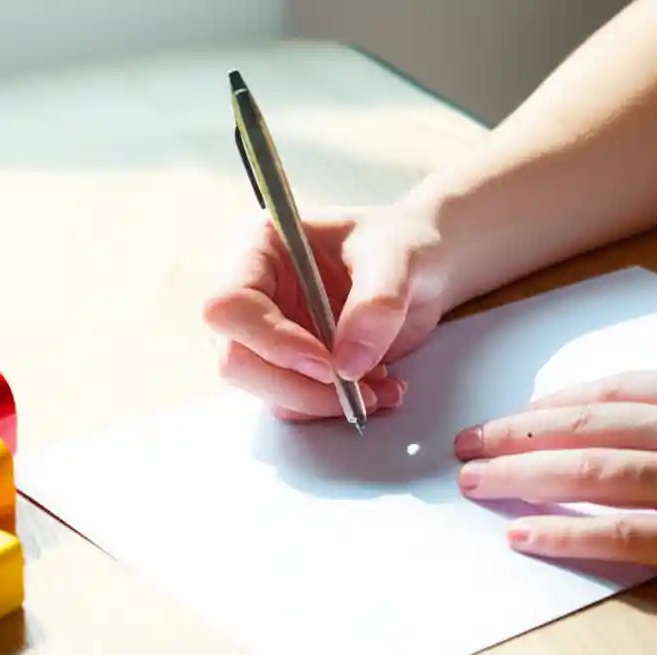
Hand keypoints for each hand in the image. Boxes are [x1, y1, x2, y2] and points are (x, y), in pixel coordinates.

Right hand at [203, 204, 454, 419]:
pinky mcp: (291, 366)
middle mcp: (254, 294)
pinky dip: (334, 407)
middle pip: (236, 359)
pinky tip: (377, 389)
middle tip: (356, 390)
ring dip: (321, 402)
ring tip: (380, 388)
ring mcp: (268, 334)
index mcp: (261, 250)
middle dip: (296, 386)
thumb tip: (346, 364)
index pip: (230, 306)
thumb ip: (376, 305)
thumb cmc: (404, 244)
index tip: (327, 363)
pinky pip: (295, 402)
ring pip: (264, 389)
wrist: (426, 269)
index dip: (271, 341)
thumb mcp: (400, 259)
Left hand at [453, 370, 656, 605]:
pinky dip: (566, 532)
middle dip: (516, 433)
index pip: (614, 388)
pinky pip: (624, 535)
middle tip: (467, 441)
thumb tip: (640, 404)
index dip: (555, 401)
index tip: (518, 413)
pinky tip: (524, 533)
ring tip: (474, 480)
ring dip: (522, 476)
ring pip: (591, 473)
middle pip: (587, 425)